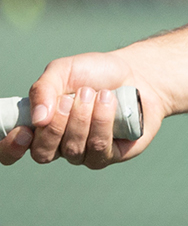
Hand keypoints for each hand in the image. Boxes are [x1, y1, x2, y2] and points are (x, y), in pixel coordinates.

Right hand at [0, 52, 166, 168]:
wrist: (137, 73)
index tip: (25, 130)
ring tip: (97, 94)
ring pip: (73, 149)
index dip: (10, 148)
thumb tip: (37, 119)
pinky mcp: (109, 155)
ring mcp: (83, 153)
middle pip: (42, 153)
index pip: (11, 151)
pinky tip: (109, 103)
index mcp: (39, 127)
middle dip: (57, 124)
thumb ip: (43, 89)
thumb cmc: (96, 73)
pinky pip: (98, 149)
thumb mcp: (63, 70)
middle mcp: (57, 145)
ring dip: (83, 118)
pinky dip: (102, 123)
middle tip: (74, 97)